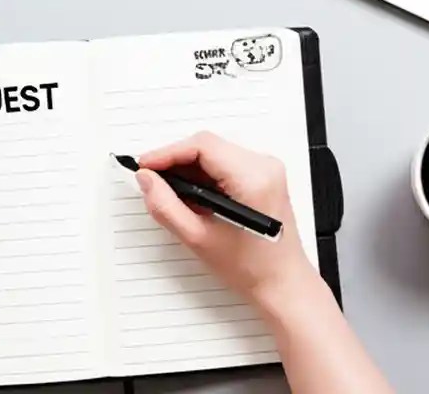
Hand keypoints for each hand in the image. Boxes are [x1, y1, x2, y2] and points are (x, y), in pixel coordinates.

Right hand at [136, 132, 318, 307]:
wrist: (282, 283)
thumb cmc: (253, 268)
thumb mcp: (199, 239)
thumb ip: (166, 206)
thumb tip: (148, 180)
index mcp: (253, 178)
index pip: (202, 146)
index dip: (167, 153)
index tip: (145, 166)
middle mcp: (264, 167)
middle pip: (208, 146)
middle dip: (176, 161)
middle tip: (152, 181)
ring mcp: (266, 170)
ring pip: (215, 153)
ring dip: (189, 169)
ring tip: (172, 195)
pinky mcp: (263, 177)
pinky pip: (225, 163)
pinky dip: (204, 176)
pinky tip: (193, 197)